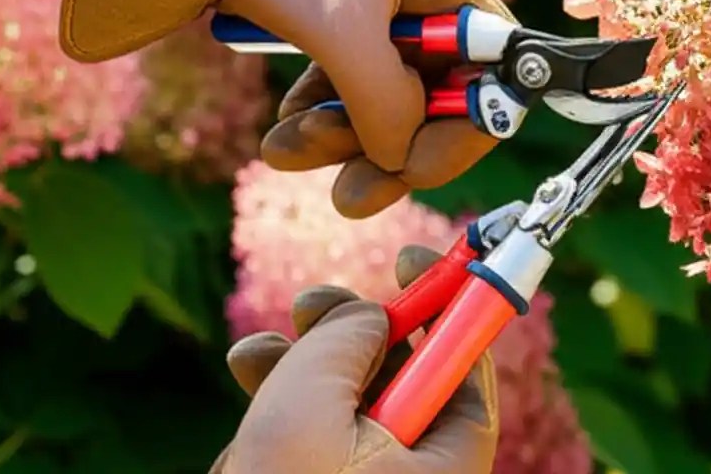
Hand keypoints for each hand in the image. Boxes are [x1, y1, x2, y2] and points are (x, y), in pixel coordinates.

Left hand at [57, 0, 515, 217]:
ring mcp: (386, 19)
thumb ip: (385, 103)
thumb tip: (400, 160)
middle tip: (347, 196)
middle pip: (437, 106)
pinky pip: (348, 91)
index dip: (462, 133)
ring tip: (282, 149)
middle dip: (387, 153)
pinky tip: (282, 128)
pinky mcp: (344, 28)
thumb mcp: (343, 33)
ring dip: (340, 141)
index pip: (492, 80)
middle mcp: (429, 7)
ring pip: (385, 106)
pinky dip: (319, 117)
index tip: (414, 168)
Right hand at [210, 246, 497, 473]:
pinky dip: (278, 418)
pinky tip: (246, 413)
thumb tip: (366, 315)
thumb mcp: (311, 405)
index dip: (443, 298)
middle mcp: (420, 469)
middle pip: (401, 373)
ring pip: (344, 404)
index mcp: (450, 453)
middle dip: (347, 334)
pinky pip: (312, 441)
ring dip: (295, 375)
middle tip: (306, 304)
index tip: (406, 258)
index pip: (464, 357)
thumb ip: (345, 341)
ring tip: (253, 361)